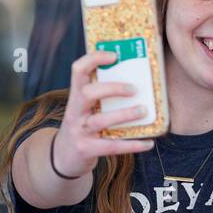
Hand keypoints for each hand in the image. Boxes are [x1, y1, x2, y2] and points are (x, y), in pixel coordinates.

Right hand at [54, 49, 155, 176]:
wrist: (64, 157)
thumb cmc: (83, 126)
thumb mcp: (85, 108)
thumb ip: (101, 95)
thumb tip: (138, 80)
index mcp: (76, 97)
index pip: (78, 70)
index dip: (94, 59)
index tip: (115, 56)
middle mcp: (75, 112)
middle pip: (88, 93)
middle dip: (112, 88)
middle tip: (134, 89)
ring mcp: (79, 131)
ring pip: (100, 120)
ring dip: (124, 115)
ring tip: (144, 111)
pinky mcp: (86, 150)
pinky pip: (111, 146)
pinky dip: (132, 145)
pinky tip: (148, 143)